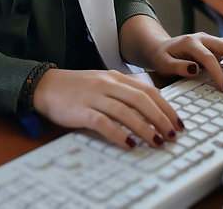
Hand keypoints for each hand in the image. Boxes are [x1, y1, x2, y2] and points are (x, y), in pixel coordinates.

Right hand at [31, 68, 183, 148]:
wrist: (45, 86)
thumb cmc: (75, 87)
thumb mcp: (103, 82)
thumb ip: (124, 90)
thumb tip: (150, 106)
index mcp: (115, 77)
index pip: (148, 90)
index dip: (166, 107)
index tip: (178, 122)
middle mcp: (107, 84)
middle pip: (141, 100)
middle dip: (161, 118)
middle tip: (172, 134)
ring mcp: (94, 96)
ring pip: (126, 111)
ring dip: (144, 128)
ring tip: (156, 142)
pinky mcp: (81, 111)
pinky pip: (104, 123)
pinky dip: (119, 134)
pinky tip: (129, 145)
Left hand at [146, 33, 222, 92]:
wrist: (161, 48)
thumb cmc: (163, 58)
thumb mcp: (163, 64)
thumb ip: (177, 67)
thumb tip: (194, 69)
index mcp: (189, 42)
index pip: (209, 57)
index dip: (218, 73)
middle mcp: (203, 38)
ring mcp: (212, 40)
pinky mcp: (218, 44)